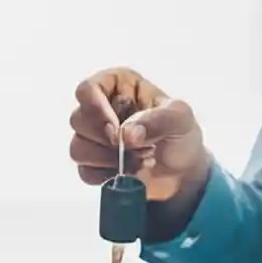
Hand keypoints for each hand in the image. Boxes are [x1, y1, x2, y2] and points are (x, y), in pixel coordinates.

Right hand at [69, 67, 210, 202]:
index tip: (116, 129)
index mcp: (118, 86)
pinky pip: (85, 172)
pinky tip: (129, 174)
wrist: (183, 173)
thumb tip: (126, 135)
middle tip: (139, 147)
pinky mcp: (93, 164)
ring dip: (109, 160)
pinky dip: (108, 176)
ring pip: (78, 148)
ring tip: (139, 161)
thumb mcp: (181, 119)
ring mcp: (94, 138)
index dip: (95, 109)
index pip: (87, 89)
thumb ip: (158, 120)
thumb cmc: (181, 136)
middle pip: (78, 120)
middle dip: (109, 140)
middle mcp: (101, 108)